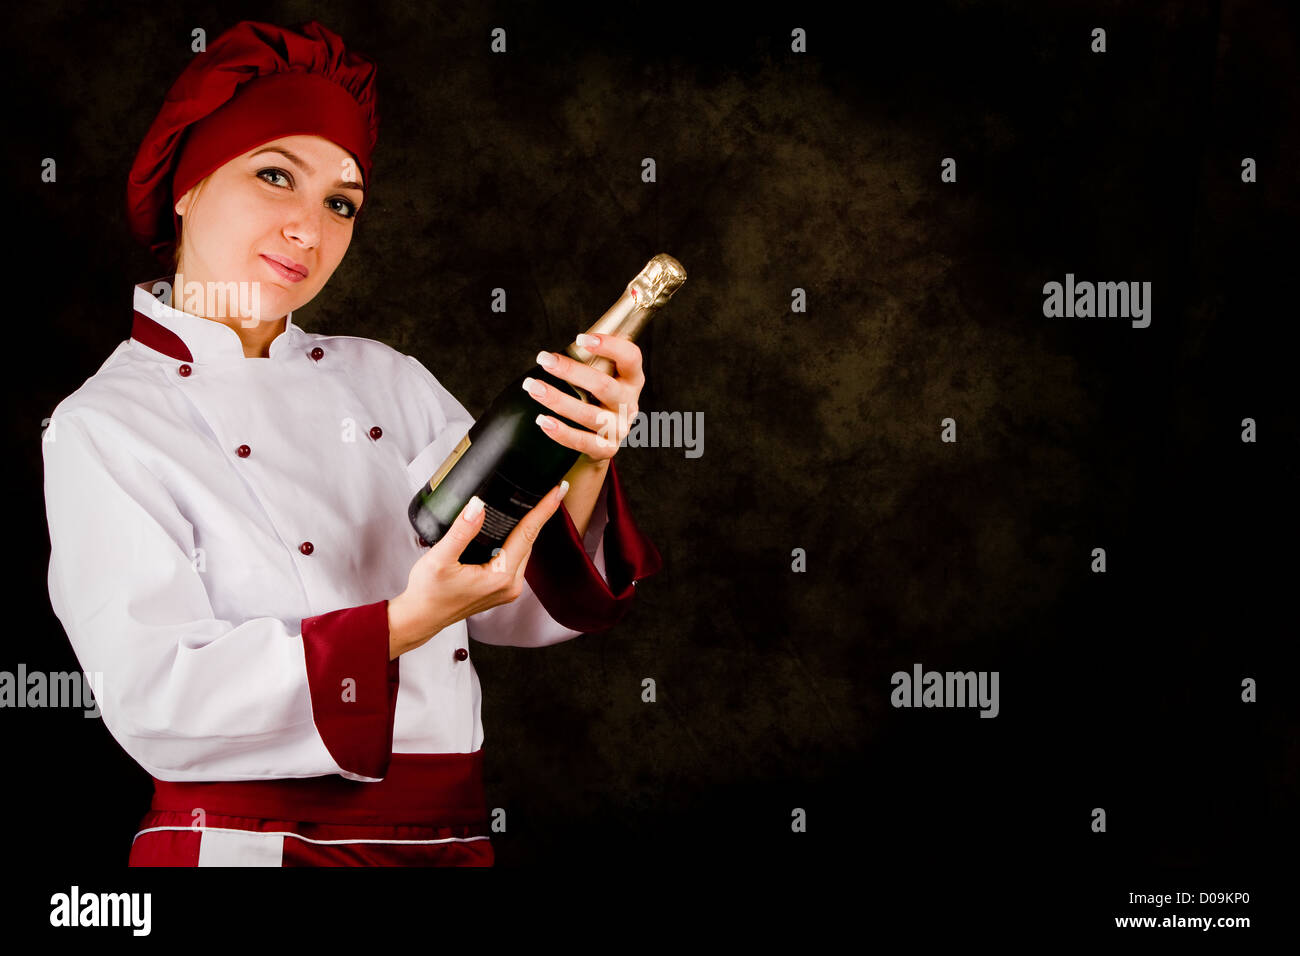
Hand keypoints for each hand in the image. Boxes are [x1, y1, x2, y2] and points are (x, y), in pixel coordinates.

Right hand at [389, 481, 568, 657]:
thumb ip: (461, 531)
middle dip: (538, 514)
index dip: (544, 509)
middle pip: (529, 540)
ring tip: (532, 502)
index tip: (558, 489)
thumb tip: (478, 505)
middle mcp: (510, 585)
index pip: (528, 534)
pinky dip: (515, 540)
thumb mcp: (440, 559)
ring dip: (526, 527)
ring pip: (523, 549)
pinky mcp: (501, 588)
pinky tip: (511, 527)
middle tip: (548, 487)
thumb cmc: (428, 593)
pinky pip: (515, 558)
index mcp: (501, 577)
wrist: (421, 618)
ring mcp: (507, 589)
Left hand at [526, 332, 643, 465]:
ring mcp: (619, 428)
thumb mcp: (603, 378)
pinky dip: (562, 432)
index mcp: (632, 380)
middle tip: (544, 359)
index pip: (631, 358)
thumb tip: (565, 345)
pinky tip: (542, 420)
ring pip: (590, 414)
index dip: (610, 346)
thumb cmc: (596, 400)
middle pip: (604, 386)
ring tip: (533, 387)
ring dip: (558, 400)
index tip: (581, 338)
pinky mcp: (607, 449)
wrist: (600, 441)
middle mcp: (629, 403)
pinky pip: (583, 441)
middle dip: (571, 371)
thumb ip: (592, 361)